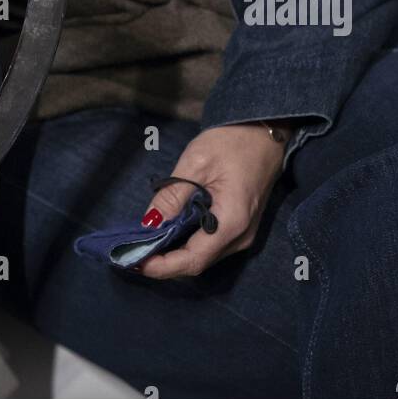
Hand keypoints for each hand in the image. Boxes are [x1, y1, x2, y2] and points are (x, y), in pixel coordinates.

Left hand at [137, 123, 285, 279]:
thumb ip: (172, 195)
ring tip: (145, 245)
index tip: (135, 262)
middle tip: (132, 253)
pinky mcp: (241, 227)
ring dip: (174, 255)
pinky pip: (211, 245)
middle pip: (198, 262)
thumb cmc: (233, 142)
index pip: (193, 260)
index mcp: (232, 222)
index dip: (163, 267)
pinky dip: (187, 244)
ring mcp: (243, 234)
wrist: (265, 132)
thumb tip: (148, 223)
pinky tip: (168, 233)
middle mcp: (241, 237)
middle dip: (164, 263)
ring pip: (204, 256)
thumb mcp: (196, 162)